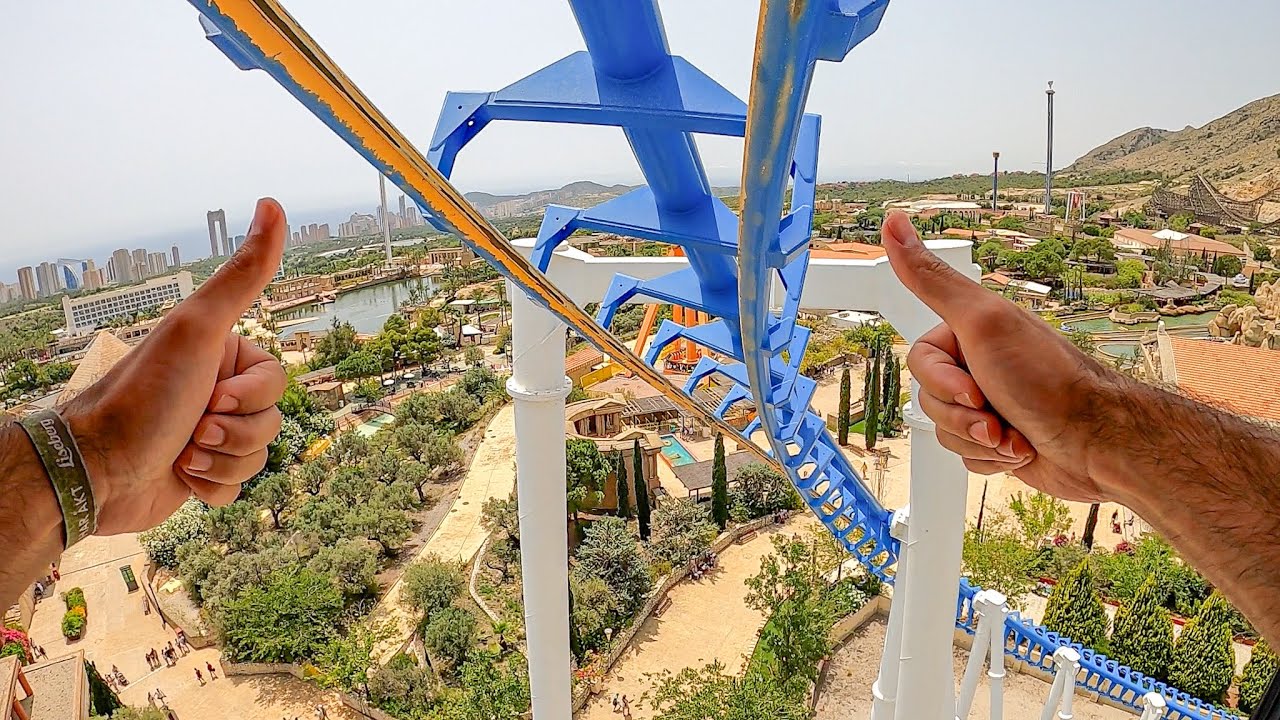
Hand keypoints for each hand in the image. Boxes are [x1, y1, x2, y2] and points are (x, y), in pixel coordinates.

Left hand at [63, 198, 287, 533]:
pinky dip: (213, 488)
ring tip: (182, 455)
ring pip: (259, 455)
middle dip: (236, 434)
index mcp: (222, 356)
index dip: (251, 398)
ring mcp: (209, 434)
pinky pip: (238, 488)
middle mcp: (216, 391)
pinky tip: (182, 478)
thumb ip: (243, 274)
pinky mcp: (200, 475)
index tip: (211, 397)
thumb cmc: (143, 397)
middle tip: (193, 428)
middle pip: (272, 420)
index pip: (278, 381)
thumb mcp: (198, 328)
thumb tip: (273, 203)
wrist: (94, 471)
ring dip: (222, 462)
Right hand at [881, 211, 1120, 502]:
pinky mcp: (999, 441)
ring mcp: (990, 403)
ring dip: (979, 441)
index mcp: (973, 333)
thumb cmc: (1046, 382)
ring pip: (945, 430)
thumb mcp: (981, 321)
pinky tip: (1020, 451)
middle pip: (929, 399)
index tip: (976, 389)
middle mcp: (981, 364)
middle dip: (962, 417)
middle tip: (997, 415)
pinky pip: (966, 456)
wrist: (1097, 445)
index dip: (942, 383)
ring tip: (1015, 436)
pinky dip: (990, 461)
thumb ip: (931, 278)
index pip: (920, 362)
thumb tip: (893, 220)